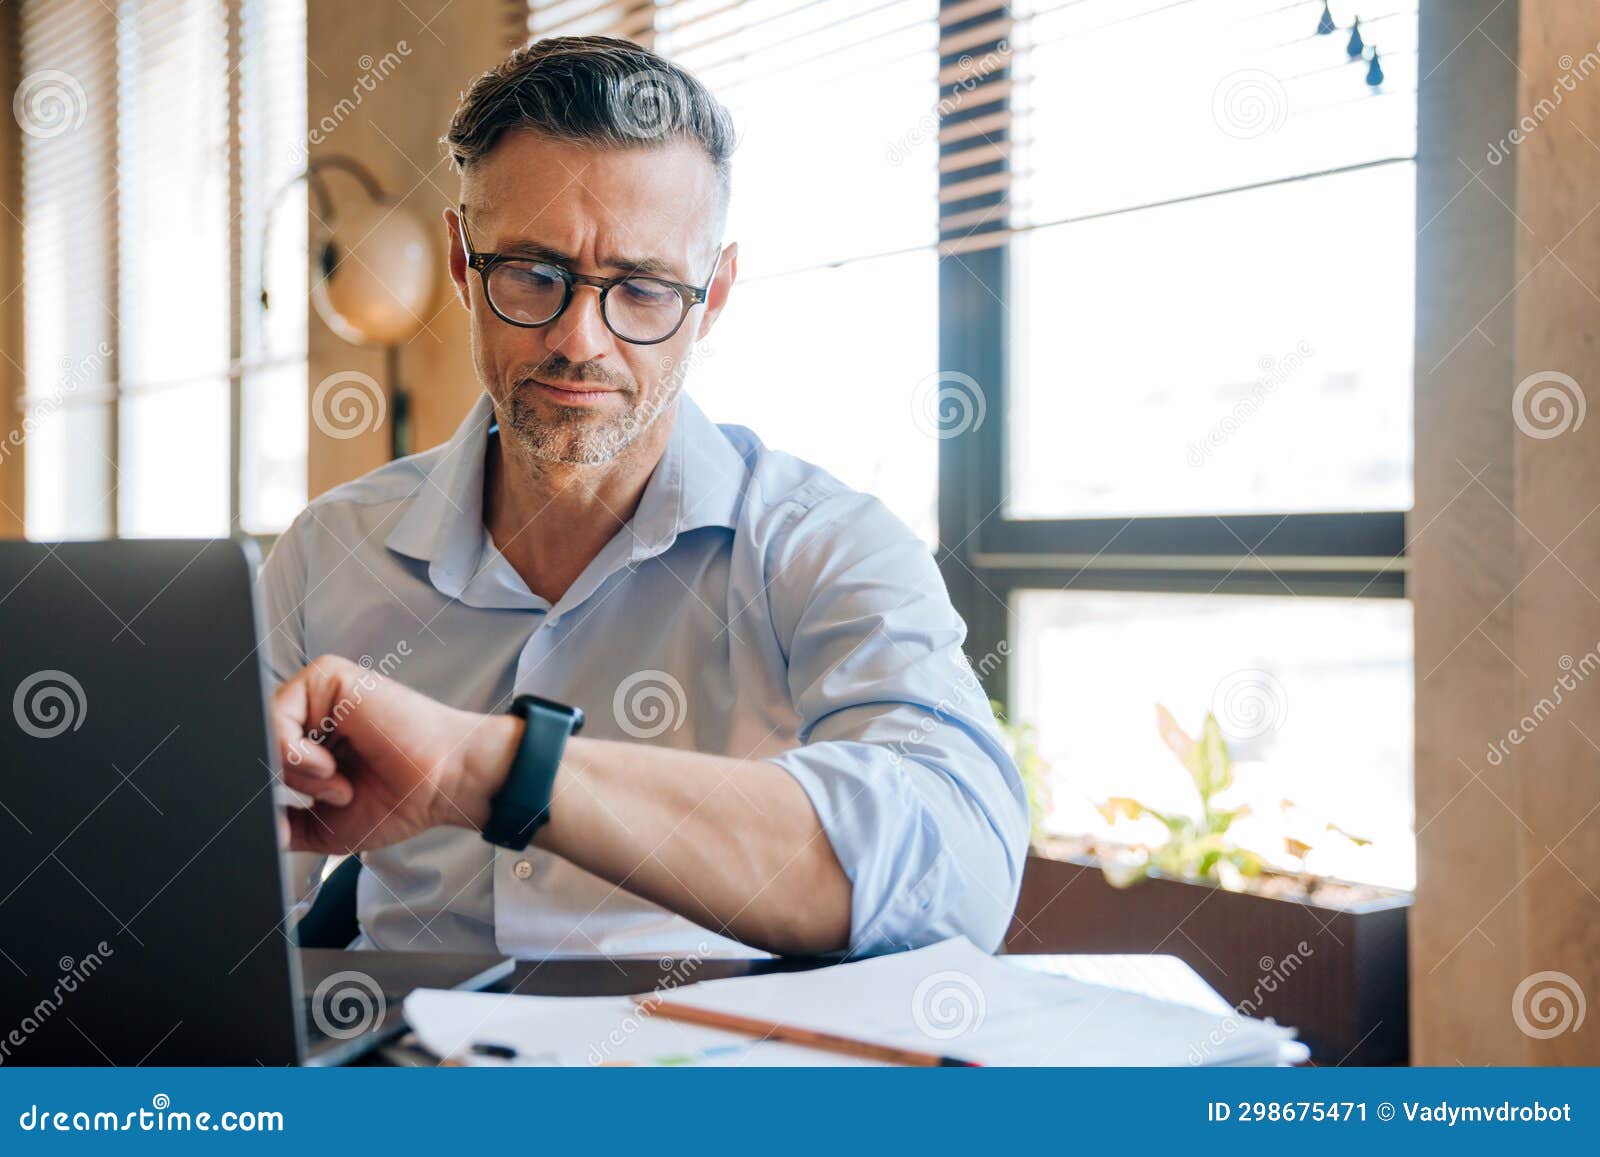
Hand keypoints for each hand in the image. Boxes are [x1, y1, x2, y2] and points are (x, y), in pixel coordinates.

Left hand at [273, 654, 520, 853]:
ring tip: (340, 783)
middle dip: (285, 785)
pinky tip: (331, 764)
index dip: (264, 786)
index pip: (259, 754)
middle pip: (256, 743)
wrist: (441, 785)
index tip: (288, 810)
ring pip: (264, 733)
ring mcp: (319, 694)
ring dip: (298, 774)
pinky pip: (278, 716)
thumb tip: (250, 826)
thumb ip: (283, 826)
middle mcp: (312, 713)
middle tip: (331, 796)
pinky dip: (295, 753)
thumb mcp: (323, 827)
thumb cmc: (399, 799)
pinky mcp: (327, 678)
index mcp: (311, 740)